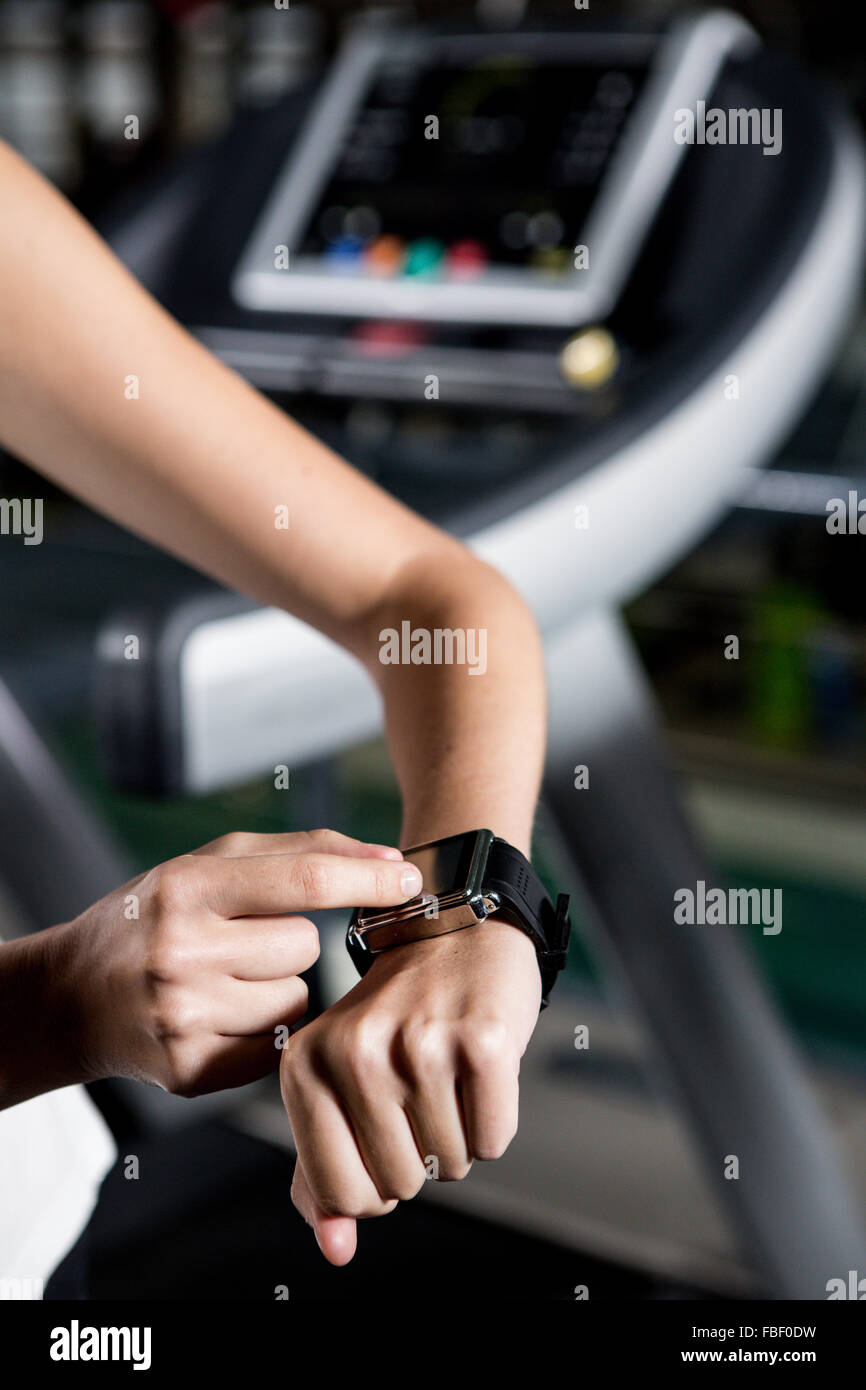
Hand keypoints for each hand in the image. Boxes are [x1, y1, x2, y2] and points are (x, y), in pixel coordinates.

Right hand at [57, 829, 420, 1096]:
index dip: (367, 879)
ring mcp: (183, 1018)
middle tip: (239, 941)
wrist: (72, 996)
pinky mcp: (190, 1071)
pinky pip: (276, 1046)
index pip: (305, 879)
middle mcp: (180, 952)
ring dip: (277, 987)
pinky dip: (262, 1031)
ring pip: (295, 1000)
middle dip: (290, 940)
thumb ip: (300, 852)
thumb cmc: (155, 918)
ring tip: (223, 979)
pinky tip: (218, 1015)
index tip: (408, 880)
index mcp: (185, 887)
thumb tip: (389, 860)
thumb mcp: (209, 865)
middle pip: (303, 945)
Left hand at [281, 916, 540, 1264]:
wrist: (452, 928)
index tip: (384, 1135)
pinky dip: (495, 1120)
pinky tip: (479, 1068)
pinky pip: (496, 1139)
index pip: (342, 1193)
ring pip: (452, 1165)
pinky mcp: (482, 1039)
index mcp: (304, 1065)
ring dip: (459, 1137)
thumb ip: (324, 1174)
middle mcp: (356, 1052)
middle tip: (421, 1093)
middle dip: (421, 1158)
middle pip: (402, 1184)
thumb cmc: (393, 1017)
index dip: (375, 1186)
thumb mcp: (338, 1083)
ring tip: (448, 1074)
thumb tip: (336, 1251)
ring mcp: (420, 1043)